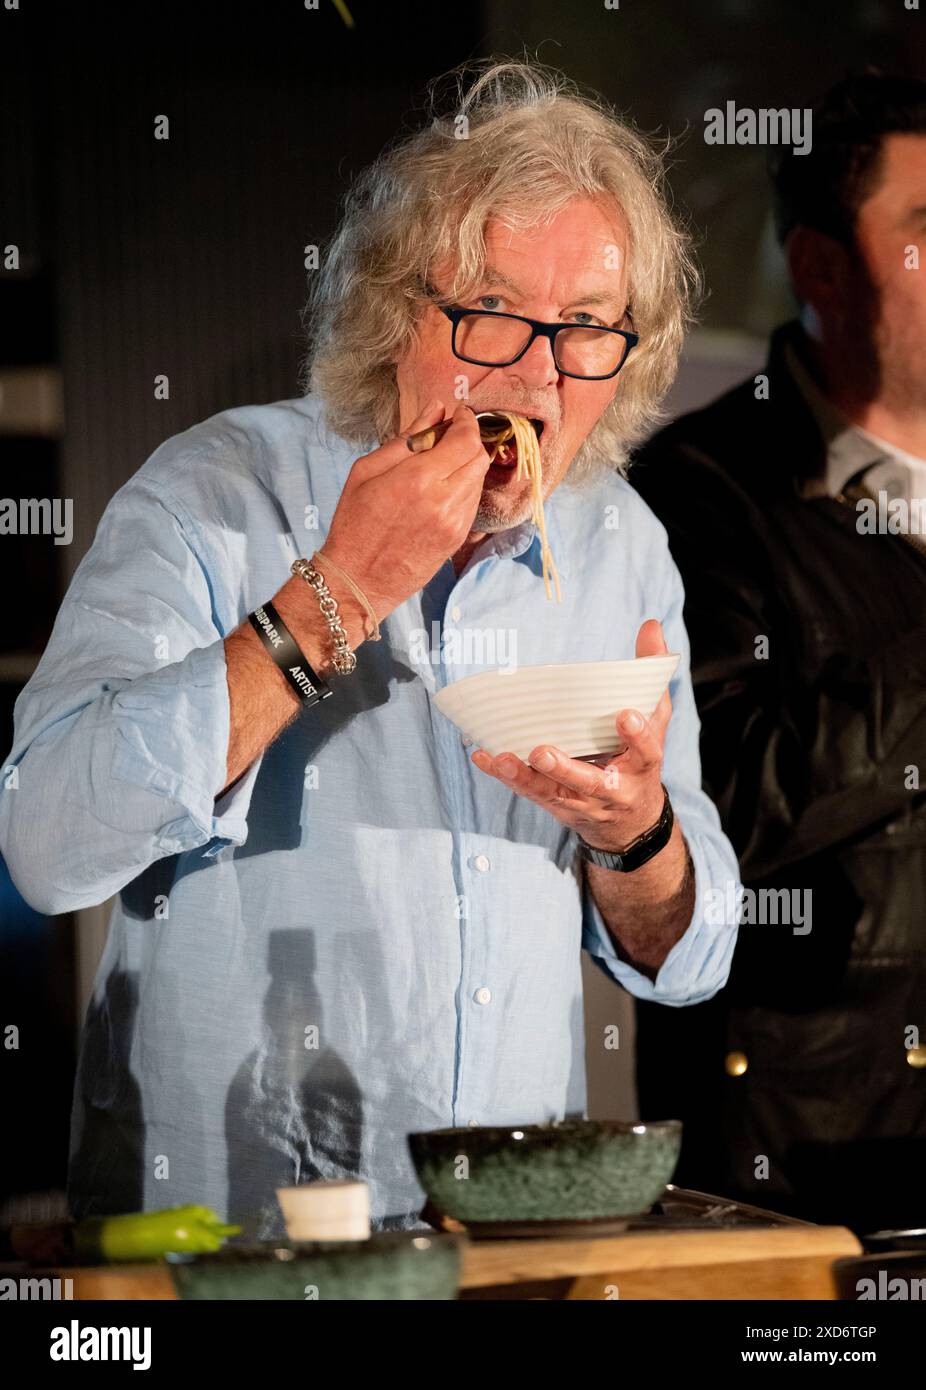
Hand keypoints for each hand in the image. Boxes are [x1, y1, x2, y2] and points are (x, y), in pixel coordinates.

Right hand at [320, 400, 490, 621]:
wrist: (358, 579)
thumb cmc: (355, 523)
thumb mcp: (367, 470)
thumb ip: (406, 438)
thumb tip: (436, 410)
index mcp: (419, 479)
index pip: (465, 439)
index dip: (467, 421)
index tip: (458, 414)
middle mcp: (444, 500)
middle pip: (479, 457)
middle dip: (469, 440)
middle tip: (450, 436)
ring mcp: (455, 523)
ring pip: (479, 480)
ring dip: (467, 464)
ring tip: (440, 465)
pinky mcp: (458, 539)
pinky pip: (472, 502)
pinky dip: (464, 487)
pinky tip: (441, 490)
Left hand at [471, 619, 672, 850]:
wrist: (630, 821)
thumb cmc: (638, 758)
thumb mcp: (654, 719)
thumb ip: (651, 675)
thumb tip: (651, 625)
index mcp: (642, 764)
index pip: (645, 749)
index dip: (637, 734)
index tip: (625, 715)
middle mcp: (614, 788)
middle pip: (589, 781)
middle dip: (565, 769)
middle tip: (542, 751)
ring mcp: (582, 801)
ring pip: (552, 792)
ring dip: (525, 776)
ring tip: (503, 758)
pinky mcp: (557, 805)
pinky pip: (529, 791)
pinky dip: (507, 776)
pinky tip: (484, 757)